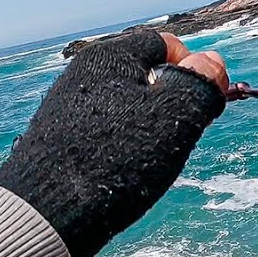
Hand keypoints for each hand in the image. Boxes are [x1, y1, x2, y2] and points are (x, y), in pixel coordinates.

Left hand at [0, 29, 227, 256]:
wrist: (45, 212)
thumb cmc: (115, 159)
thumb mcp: (173, 118)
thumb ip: (198, 85)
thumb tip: (212, 62)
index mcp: (109, 56)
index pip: (164, 44)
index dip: (192, 68)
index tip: (204, 102)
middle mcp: (82, 72)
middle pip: (144, 74)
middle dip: (170, 101)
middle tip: (180, 134)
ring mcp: (66, 104)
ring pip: (125, 104)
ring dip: (147, 125)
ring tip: (150, 158)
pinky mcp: (58, 134)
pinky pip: (103, 128)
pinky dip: (121, 143)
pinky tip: (122, 170)